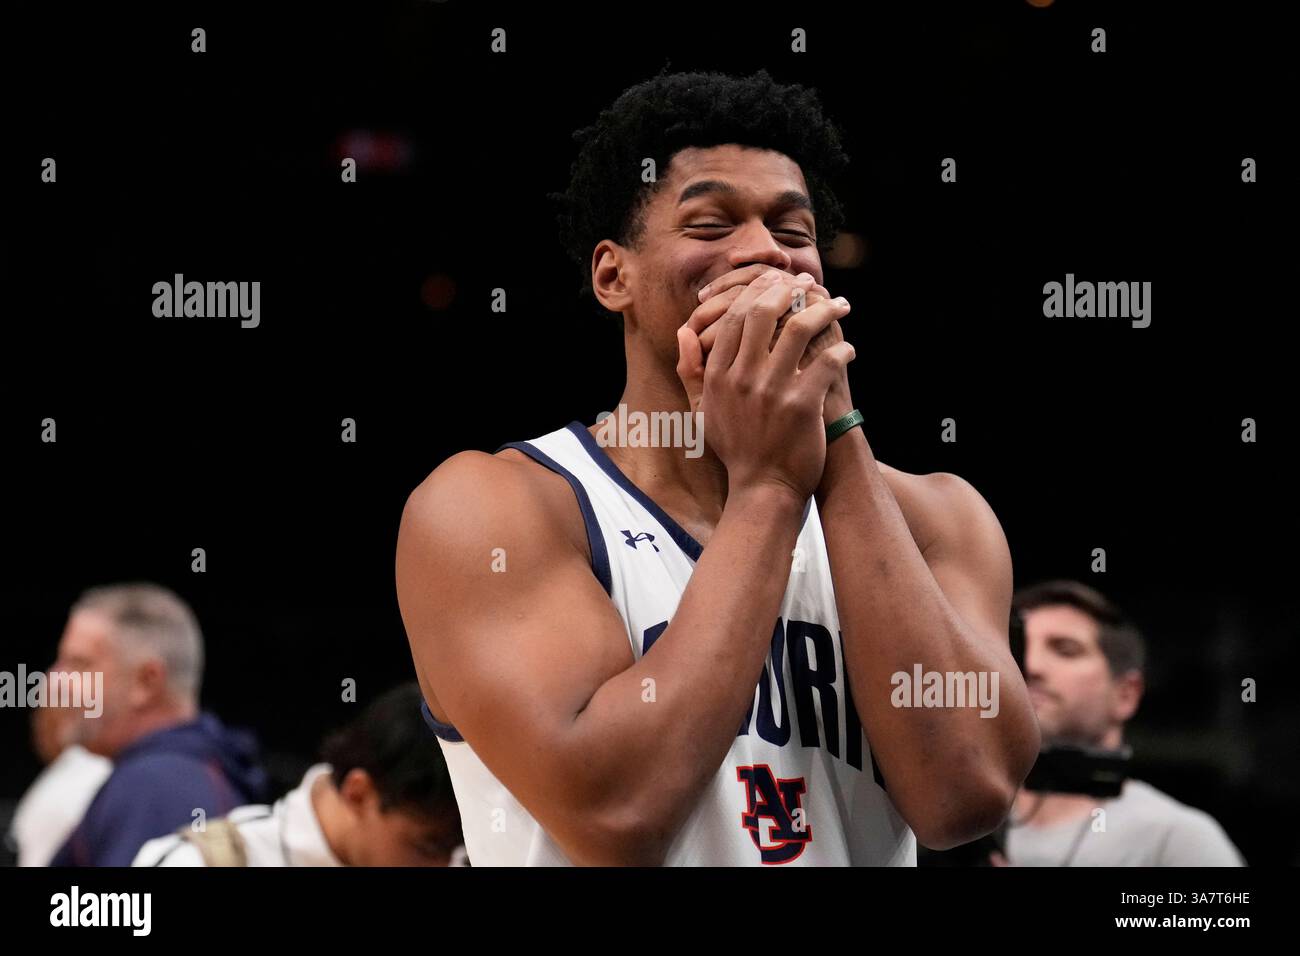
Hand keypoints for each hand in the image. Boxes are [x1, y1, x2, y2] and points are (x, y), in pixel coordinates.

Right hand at [676, 268, 854, 501]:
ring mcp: (772, 391)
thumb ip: (690, 371)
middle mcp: (742, 378)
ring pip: (799, 329)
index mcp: (718, 375)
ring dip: (823, 311)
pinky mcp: (802, 405)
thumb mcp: (702, 411)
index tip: (778, 282)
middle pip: (763, 313)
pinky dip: (841, 351)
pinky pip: (825, 362)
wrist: (763, 488)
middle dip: (788, 290)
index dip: (759, 293)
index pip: (735, 317)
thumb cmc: (736, 448)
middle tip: (807, 283)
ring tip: (839, 307)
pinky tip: (848, 351)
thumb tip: (684, 331)